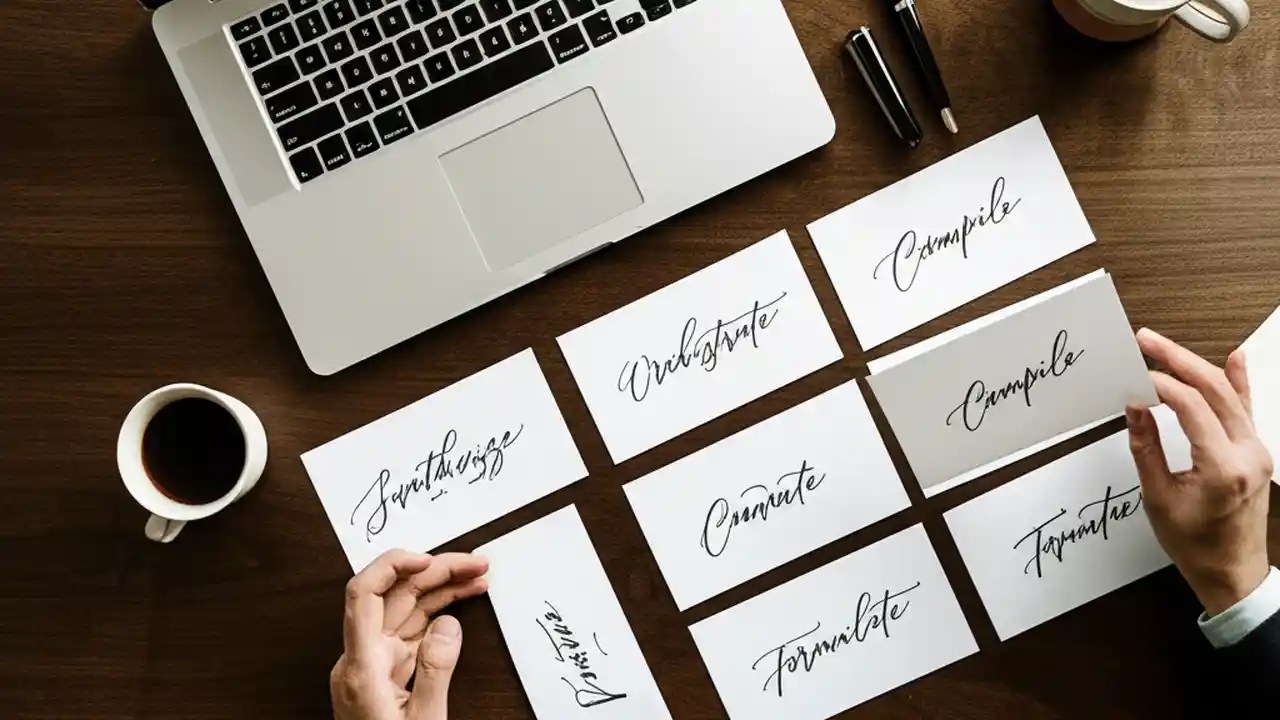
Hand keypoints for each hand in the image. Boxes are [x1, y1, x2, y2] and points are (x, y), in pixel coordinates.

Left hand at [330, 550, 488, 719]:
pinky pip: (409, 633)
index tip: (429, 559)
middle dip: (435, 573)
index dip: (392, 566)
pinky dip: (436, 616)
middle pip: (393, 598)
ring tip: (477, 577)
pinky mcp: (385, 674)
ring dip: (441, 591)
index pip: (362, 596)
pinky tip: (459, 606)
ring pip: (404, 612)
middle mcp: (361, 660)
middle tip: (476, 564)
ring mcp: (372, 665)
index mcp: (361, 668)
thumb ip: (436, 671)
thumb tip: (449, 624)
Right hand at [1127, 328, 1272, 615]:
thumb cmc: (1196, 545)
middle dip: (1177, 360)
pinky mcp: (1256, 452)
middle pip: (1214, 390)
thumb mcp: (1158, 498)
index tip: (1134, 376)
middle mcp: (1248, 455)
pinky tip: (1235, 357)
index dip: (1160, 385)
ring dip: (1197, 366)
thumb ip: (1146, 448)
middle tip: (1146, 341)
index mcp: (1224, 469)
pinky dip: (1240, 381)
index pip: (1191, 408)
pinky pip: (1247, 409)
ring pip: (1230, 394)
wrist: (1233, 572)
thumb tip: (1136, 407)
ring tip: (1166, 347)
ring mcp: (1258, 451)